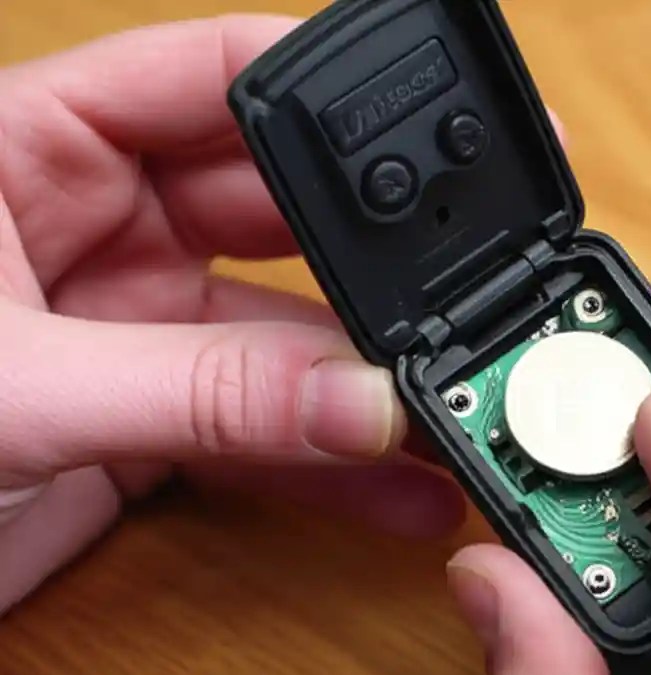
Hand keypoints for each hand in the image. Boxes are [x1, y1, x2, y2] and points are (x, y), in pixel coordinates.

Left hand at [0, 15, 560, 610]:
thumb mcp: (10, 387)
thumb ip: (195, 392)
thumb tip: (354, 401)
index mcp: (33, 145)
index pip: (212, 78)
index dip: (329, 97)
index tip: (438, 135)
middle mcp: (92, 219)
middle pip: (276, 211)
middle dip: (373, 257)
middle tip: (463, 291)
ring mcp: (126, 320)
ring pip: (281, 328)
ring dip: (363, 373)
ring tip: (446, 399)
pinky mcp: (144, 414)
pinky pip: (260, 420)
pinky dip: (327, 454)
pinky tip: (393, 478)